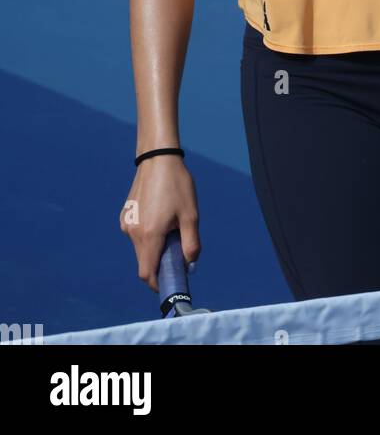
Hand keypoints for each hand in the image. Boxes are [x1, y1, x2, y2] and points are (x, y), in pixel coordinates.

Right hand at [120, 157, 200, 292]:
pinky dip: (147, 235)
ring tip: (170, 226)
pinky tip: (159, 216)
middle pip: (144, 262)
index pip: (147, 273)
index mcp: (150, 235)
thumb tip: (190, 264)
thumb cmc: (177, 185)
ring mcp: (127, 224)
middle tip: (176, 252)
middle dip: (159, 264)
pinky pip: (136, 234)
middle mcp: (133, 232)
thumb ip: (191, 244)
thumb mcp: (191, 215)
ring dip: (154, 247)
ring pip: (140, 248)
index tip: (170, 282)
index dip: (157, 283)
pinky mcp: (125, 216)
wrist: (157, 159)